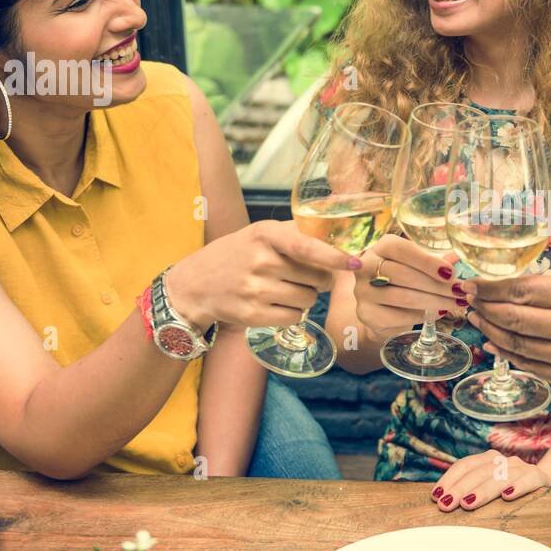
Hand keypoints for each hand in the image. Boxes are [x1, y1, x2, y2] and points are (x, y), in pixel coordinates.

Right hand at [164, 220, 359, 330]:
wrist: (195, 284)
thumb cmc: (237, 254)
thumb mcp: (260, 234)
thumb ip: (296, 233)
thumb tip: (339, 235)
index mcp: (265, 234)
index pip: (307, 246)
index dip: (334, 256)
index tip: (355, 262)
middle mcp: (260, 261)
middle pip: (318, 278)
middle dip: (320, 279)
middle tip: (305, 276)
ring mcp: (255, 290)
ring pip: (309, 299)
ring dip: (306, 297)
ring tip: (286, 289)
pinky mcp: (252, 315)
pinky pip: (294, 317)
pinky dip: (293, 313)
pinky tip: (277, 304)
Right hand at [351, 234, 466, 339]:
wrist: (379, 306)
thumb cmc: (403, 278)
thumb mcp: (417, 265)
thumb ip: (435, 261)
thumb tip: (456, 258)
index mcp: (382, 247)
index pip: (402, 249)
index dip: (427, 261)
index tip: (450, 273)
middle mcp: (366, 265)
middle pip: (404, 275)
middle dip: (437, 285)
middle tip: (459, 293)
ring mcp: (363, 290)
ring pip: (403, 297)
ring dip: (433, 301)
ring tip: (454, 304)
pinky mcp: (366, 313)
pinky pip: (397, 316)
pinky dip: (421, 316)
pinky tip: (437, 313)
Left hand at [430, 449, 550, 511]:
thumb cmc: (512, 493)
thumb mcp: (491, 492)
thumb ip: (471, 493)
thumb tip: (442, 504)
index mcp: (489, 461)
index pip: (465, 465)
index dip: (450, 479)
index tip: (436, 495)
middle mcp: (504, 461)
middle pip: (479, 471)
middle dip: (460, 487)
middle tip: (446, 504)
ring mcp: (522, 468)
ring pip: (500, 475)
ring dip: (483, 489)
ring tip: (468, 503)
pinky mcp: (540, 478)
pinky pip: (529, 480)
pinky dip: (518, 486)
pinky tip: (508, 496)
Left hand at [461, 274, 550, 389]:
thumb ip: (545, 287)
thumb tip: (500, 290)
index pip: (523, 292)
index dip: (492, 289)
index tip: (472, 285)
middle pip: (515, 320)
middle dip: (486, 309)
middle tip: (469, 301)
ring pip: (517, 345)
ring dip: (491, 332)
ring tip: (478, 319)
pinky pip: (529, 365)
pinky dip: (507, 354)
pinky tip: (494, 342)